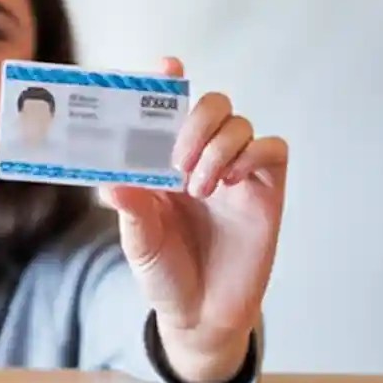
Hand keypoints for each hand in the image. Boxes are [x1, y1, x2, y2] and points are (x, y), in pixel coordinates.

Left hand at [98, 57, 287, 382]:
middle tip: (177, 160)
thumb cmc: (165, 272)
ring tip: (199, 188)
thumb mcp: (138, 243)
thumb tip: (111, 183)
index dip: (169, 82)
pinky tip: (231, 182)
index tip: (167, 68)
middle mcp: (200, 159)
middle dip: (195, 121)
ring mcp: (236, 172)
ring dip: (218, 146)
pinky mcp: (265, 191)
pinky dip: (253, 155)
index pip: (170, 109)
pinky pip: (272, 149)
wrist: (200, 314)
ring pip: (240, 123)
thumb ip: (128, 210)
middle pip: (212, 104)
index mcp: (163, 162)